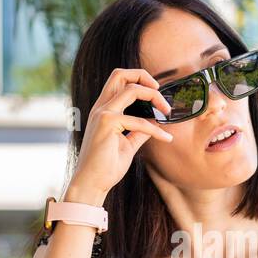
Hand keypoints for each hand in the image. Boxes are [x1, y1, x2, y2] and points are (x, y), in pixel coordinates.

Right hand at [70, 67, 174, 197]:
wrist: (91, 184)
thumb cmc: (105, 167)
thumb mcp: (127, 144)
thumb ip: (138, 131)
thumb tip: (154, 123)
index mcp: (103, 110)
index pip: (118, 81)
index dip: (138, 79)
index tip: (155, 92)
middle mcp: (101, 108)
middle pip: (120, 74)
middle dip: (143, 75)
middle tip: (160, 90)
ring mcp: (102, 114)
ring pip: (131, 89)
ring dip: (154, 97)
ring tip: (166, 110)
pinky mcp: (107, 124)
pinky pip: (139, 121)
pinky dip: (156, 130)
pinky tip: (166, 138)